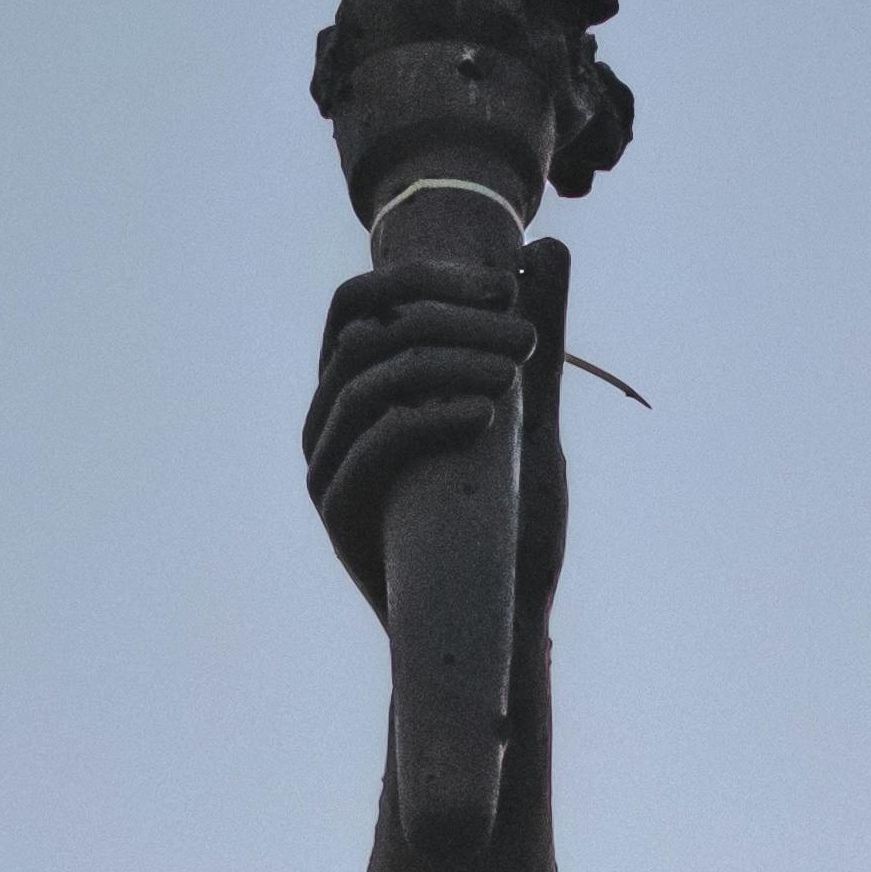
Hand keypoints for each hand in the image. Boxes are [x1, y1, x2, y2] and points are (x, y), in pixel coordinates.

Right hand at [301, 236, 569, 621]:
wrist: (485, 623)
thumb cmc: (502, 522)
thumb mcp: (526, 417)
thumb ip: (528, 339)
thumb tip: (545, 248)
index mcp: (353, 385)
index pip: (359, 301)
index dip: (423, 280)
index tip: (502, 288)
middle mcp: (326, 417)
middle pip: (367, 334)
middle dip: (450, 323)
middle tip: (526, 337)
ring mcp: (324, 465)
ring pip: (368, 383)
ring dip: (446, 365)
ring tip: (514, 372)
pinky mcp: (339, 513)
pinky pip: (372, 446)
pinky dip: (429, 420)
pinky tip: (486, 415)